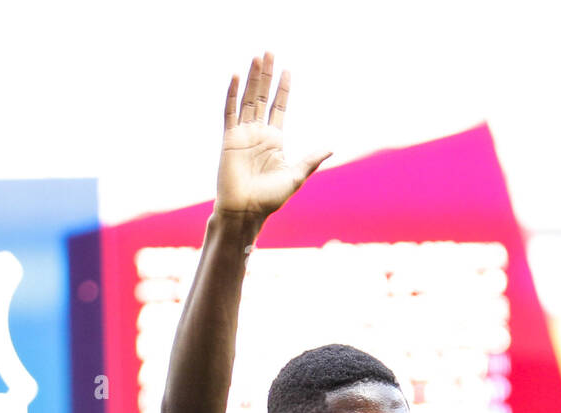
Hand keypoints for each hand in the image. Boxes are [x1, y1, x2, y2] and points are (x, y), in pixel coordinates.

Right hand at [215, 52, 331, 222]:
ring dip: (252, 78)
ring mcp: (243, 134)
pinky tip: (235, 76)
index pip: (279, 107)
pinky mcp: (229, 139)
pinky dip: (232, 94)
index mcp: (275, 141)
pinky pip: (230, 112)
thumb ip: (311, 160)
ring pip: (247, 99)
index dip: (283, 89)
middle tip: (269, 52)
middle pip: (262, 97)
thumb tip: (331, 148)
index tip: (287, 70)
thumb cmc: (270, 199)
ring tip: (257, 57)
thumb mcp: (296, 177)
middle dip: (266, 75)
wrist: (246, 211)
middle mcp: (258, 134)